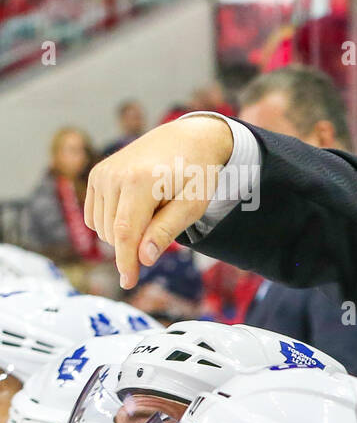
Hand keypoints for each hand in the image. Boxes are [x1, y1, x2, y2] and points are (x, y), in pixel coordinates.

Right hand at [85, 116, 233, 288]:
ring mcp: (101, 173)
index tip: (129, 283)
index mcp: (141, 182)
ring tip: (152, 212)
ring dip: (124, 233)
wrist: (187, 139)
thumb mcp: (192, 205)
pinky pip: (95, 215)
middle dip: (134, 244)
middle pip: (114, 233)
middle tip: (164, 224)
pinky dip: (113, 222)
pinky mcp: (96, 175)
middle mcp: (114, 176)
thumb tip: (143, 258)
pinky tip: (136, 211)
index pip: (126, 233)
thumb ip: (166, 231)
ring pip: (101, 227)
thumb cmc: (196, 175)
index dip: (126, 262)